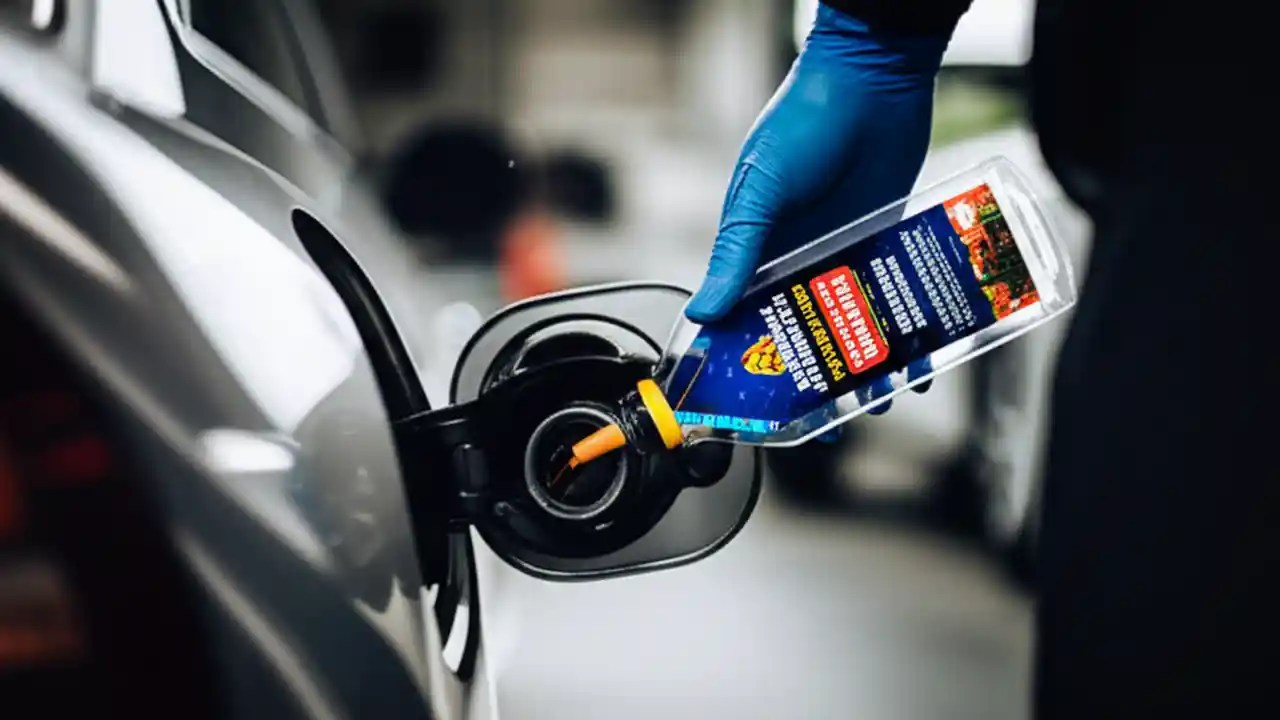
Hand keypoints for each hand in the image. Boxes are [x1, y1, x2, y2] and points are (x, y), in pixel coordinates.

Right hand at [686, 6, 954, 416]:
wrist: (873, 78)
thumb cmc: (802, 125)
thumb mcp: (761, 192)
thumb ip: (737, 252)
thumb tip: (704, 310)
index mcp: (753, 252)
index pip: (738, 320)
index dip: (741, 364)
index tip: (746, 409)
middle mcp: (795, 260)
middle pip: (800, 333)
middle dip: (810, 379)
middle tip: (825, 422)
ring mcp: (842, 254)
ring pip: (850, 324)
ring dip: (863, 363)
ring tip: (877, 403)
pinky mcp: (883, 242)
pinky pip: (891, 299)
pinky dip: (905, 332)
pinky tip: (921, 364)